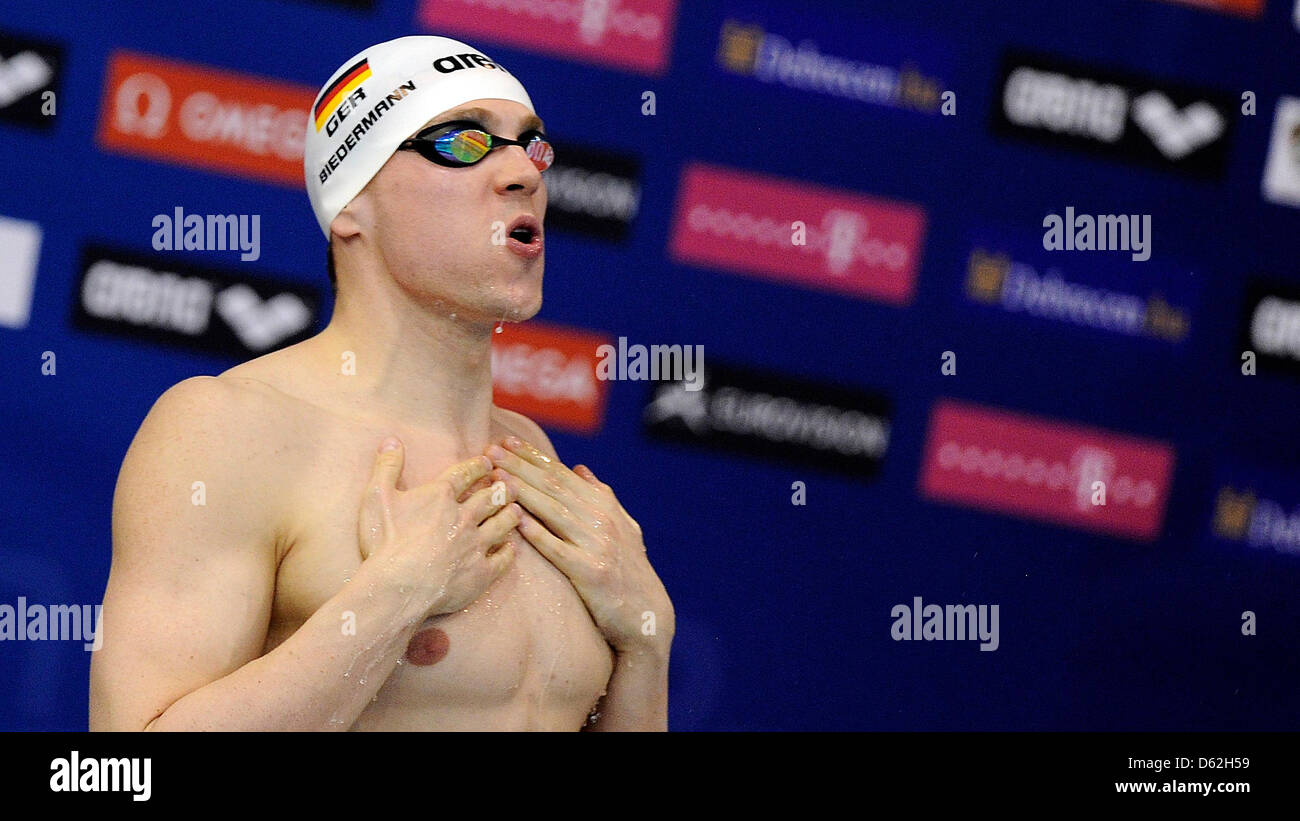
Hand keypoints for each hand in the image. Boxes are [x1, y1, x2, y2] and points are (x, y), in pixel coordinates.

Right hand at [358, 438, 520, 615]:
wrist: (399, 588)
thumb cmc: (385, 542)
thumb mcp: (376, 497)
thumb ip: (386, 466)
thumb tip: (391, 439)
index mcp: (440, 497)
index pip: (463, 475)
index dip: (477, 467)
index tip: (487, 462)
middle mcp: (464, 518)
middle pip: (489, 498)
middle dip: (502, 489)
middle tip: (511, 484)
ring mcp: (476, 546)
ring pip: (501, 525)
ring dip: (510, 515)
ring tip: (517, 509)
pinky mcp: (481, 573)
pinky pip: (502, 559)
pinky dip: (508, 551)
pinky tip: (511, 547)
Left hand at [485, 436, 673, 652]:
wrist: (647, 613)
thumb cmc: (629, 569)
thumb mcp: (623, 526)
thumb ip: (601, 496)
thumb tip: (579, 468)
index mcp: (605, 505)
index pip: (563, 474)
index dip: (533, 457)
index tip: (507, 442)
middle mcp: (601, 519)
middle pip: (553, 487)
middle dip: (520, 466)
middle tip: (491, 451)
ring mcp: (596, 545)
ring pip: (552, 511)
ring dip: (522, 491)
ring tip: (496, 477)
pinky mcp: (590, 573)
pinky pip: (556, 549)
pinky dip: (537, 532)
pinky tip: (516, 519)